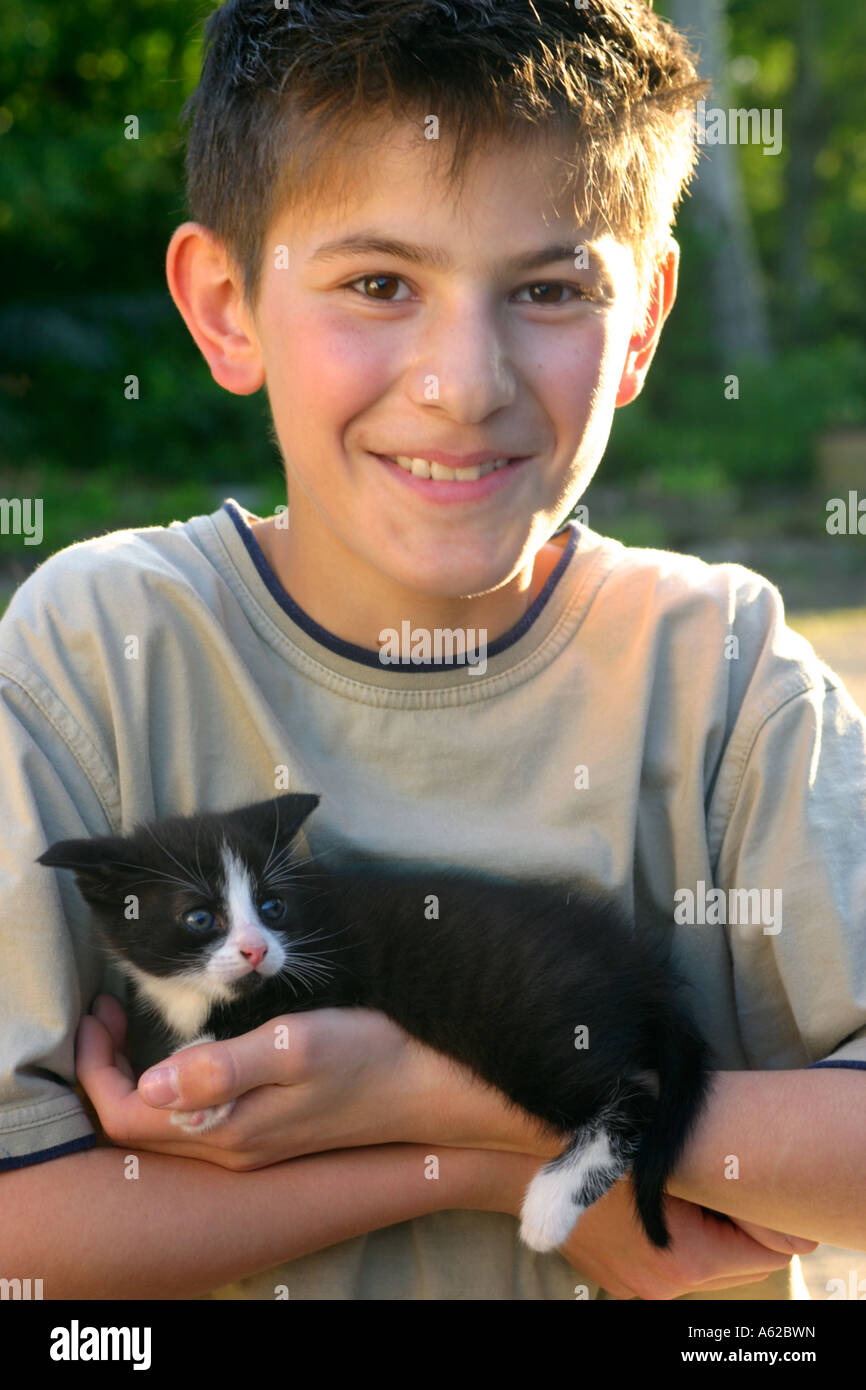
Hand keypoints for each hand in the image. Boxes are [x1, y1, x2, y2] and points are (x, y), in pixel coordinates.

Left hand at [76, 993, 493, 1170]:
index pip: (127, 1116)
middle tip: (108, 1010)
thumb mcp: (295, 1047)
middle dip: (108, 1068)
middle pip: (138, 1125)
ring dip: (138, 1075)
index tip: (100, 1012)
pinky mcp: (273, 1130)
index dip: (98, 1068)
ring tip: (134, 1021)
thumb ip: (222, 1068)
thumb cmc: (369, 1057)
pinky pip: (197, 1119)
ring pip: (166, 1124)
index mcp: (229, 1129)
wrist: (434, 1088)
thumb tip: (151, 1083)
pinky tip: (187, 1044)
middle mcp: (232, 1147)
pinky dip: (171, 1082)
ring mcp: (254, 1143)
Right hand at [550, 1175, 816, 1298]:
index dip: (772, 1219)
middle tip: (736, 1186)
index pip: (767, 1254)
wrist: (531, 1168)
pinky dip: (684, 1244)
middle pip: (744, 1268)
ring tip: (700, 1192)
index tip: (765, 1187)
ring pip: (712, 1270)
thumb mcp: (670, 1156)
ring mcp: (644, 1289)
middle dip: (746, 1231)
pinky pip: (676, 1269)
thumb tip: (767, 1178)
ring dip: (716, 1238)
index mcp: (690, 1258)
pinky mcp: (624, 1284)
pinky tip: (670, 1207)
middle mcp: (670, 1285)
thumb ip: (723, 1173)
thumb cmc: (605, 1151)